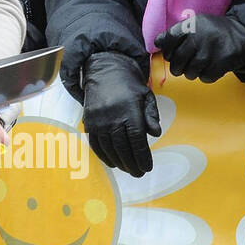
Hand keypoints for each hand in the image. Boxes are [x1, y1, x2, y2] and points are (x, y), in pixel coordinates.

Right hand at [81, 52, 160, 176]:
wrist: (103, 71)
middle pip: (122, 147)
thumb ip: (151, 115)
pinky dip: (103, 155)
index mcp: (129, 110)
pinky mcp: (88, 121)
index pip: (136, 139)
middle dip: (132, 163)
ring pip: (108, 147)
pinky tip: (112, 162)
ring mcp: (98, 119)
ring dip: (119, 162)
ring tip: (128, 170)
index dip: (142, 156)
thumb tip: (156, 134)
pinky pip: (95, 143)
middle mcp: (112, 116)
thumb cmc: (129, 86)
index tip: (147, 167)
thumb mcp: (146, 96)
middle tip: (139, 173)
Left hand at [154, 13, 244, 81]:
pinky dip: (205, 77)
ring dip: (191, 73)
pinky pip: (205, 77)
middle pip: (178, 60)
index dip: (167, 51)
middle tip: (181, 67)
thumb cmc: (213, 32)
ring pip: (190, 72)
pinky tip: (209, 69)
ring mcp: (212, 51)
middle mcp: (201, 37)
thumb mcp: (196, 24)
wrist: (244, 36)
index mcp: (192, 25)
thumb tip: (157, 43)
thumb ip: (176, 32)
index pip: (170, 39)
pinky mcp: (223, 63)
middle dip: (177, 67)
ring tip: (197, 68)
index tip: (171, 55)